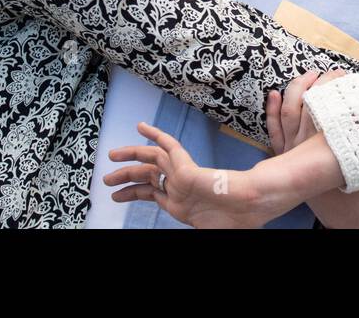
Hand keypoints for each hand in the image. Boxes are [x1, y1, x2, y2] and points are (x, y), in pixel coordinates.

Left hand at [106, 123, 295, 228]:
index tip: (119, 194)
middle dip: (124, 175)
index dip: (134, 191)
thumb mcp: (204, 228)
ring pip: (151, 160)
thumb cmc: (236, 220)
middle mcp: (179, 186)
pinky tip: (141, 127)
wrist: (251, 208)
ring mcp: (182, 176)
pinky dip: (155, 136)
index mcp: (182, 202)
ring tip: (111, 157)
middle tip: (106, 179)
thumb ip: (196, 225)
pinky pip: (168, 147)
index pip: (153, 191)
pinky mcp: (186, 169)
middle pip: (146, 175)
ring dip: (130, 157)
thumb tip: (196, 230)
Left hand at [264, 70, 358, 227]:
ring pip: (289, 111)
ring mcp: (293, 149)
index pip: (327, 108)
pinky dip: (271, 110)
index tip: (347, 76)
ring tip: (312, 74)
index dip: (335, 87)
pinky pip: (273, 130)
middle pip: (308, 104)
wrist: (340, 215)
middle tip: (336, 73)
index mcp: (330, 145)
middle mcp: (308, 144)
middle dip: (321, 82)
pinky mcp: (286, 154)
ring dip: (297, 88)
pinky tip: (275, 93)